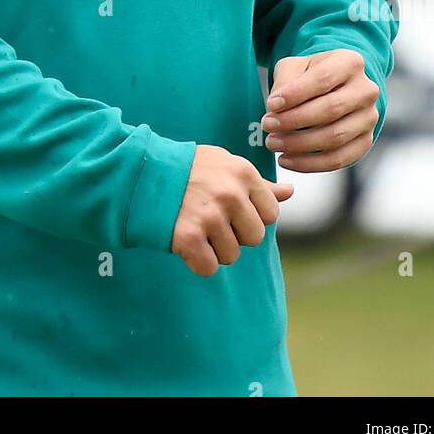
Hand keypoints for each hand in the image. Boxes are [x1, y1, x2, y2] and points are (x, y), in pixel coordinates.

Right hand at [171, 144, 293, 276]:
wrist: (142, 174)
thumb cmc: (189, 169)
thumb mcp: (225, 165)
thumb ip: (259, 184)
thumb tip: (290, 192)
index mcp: (243, 173)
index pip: (270, 214)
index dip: (250, 215)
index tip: (230, 207)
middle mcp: (231, 194)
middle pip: (254, 238)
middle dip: (235, 234)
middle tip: (211, 219)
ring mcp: (210, 216)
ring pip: (231, 255)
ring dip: (214, 248)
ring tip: (195, 225)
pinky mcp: (189, 237)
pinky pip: (208, 267)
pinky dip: (197, 261)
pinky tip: (185, 242)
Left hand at [261, 49, 379, 173]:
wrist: (334, 88)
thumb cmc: (310, 76)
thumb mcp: (295, 67)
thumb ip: (285, 81)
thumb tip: (275, 107)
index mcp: (350, 63)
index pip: (323, 78)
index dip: (295, 94)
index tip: (271, 104)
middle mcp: (366, 90)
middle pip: (331, 109)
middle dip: (295, 120)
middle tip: (268, 126)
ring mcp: (369, 118)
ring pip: (335, 137)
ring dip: (299, 145)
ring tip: (273, 143)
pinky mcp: (365, 142)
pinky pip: (339, 159)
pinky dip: (310, 164)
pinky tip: (286, 160)